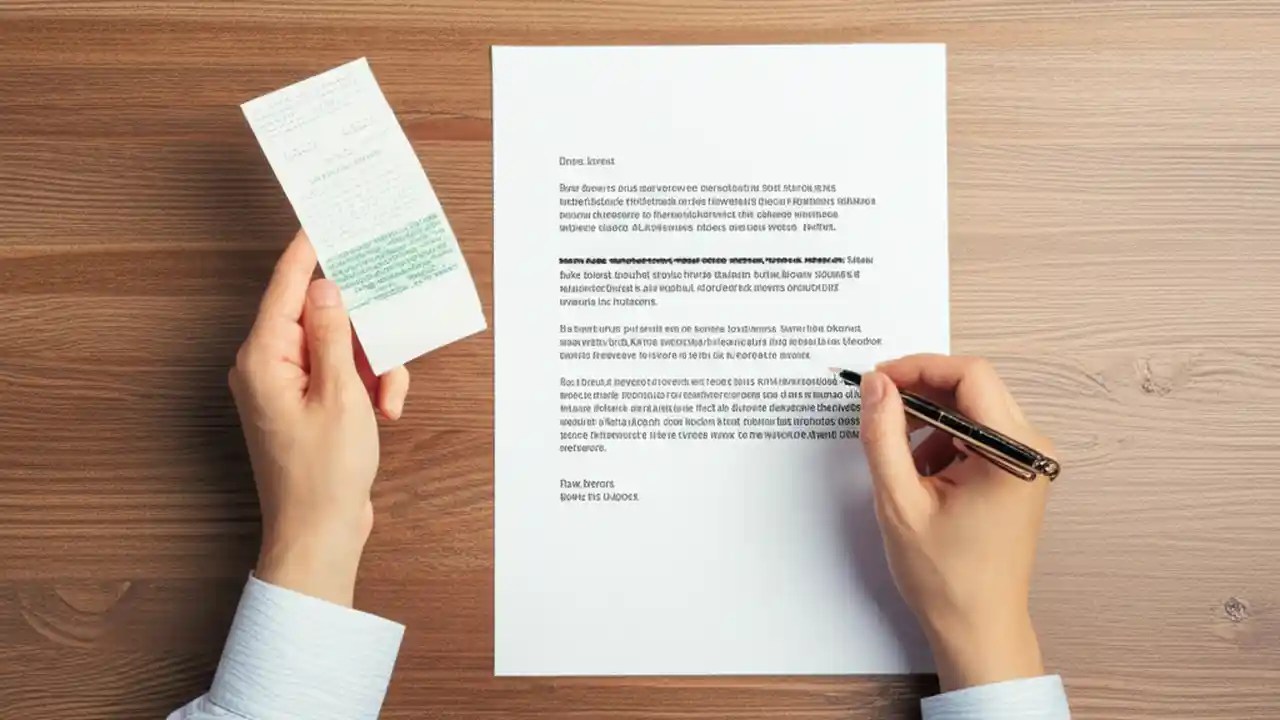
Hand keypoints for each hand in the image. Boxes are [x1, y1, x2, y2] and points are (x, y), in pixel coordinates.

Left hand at [228, 231, 409, 605]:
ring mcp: (290, 386)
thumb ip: (334, 335)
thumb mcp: (340, 395)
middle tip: (391, 330)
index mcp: (264, 358)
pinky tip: (383, 412)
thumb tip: (325, 287)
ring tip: (388, 400)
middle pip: (323, 316)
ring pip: (342, 345)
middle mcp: (270, 366)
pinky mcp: (310, 404)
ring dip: (374, 365)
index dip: (308, 251)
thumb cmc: (323, 475)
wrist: (321, 535)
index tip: (325, 219)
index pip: (285, 286)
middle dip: (365, 331)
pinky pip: (343, 373)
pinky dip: (369, 386)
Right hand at [858, 355, 1054, 690]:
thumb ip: (883, 436)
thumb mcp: (899, 502)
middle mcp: (1030, 448)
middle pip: (972, 387)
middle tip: (877, 408)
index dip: (918, 367)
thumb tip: (876, 385)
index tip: (878, 380)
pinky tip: (920, 474)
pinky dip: (941, 440)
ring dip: (928, 420)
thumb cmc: (945, 577)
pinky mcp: (1015, 471)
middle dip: (919, 392)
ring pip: (971, 408)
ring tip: (899, 458)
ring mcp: (1026, 459)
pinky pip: (976, 432)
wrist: (977, 625)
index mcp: (1012, 452)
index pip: (969, 375)